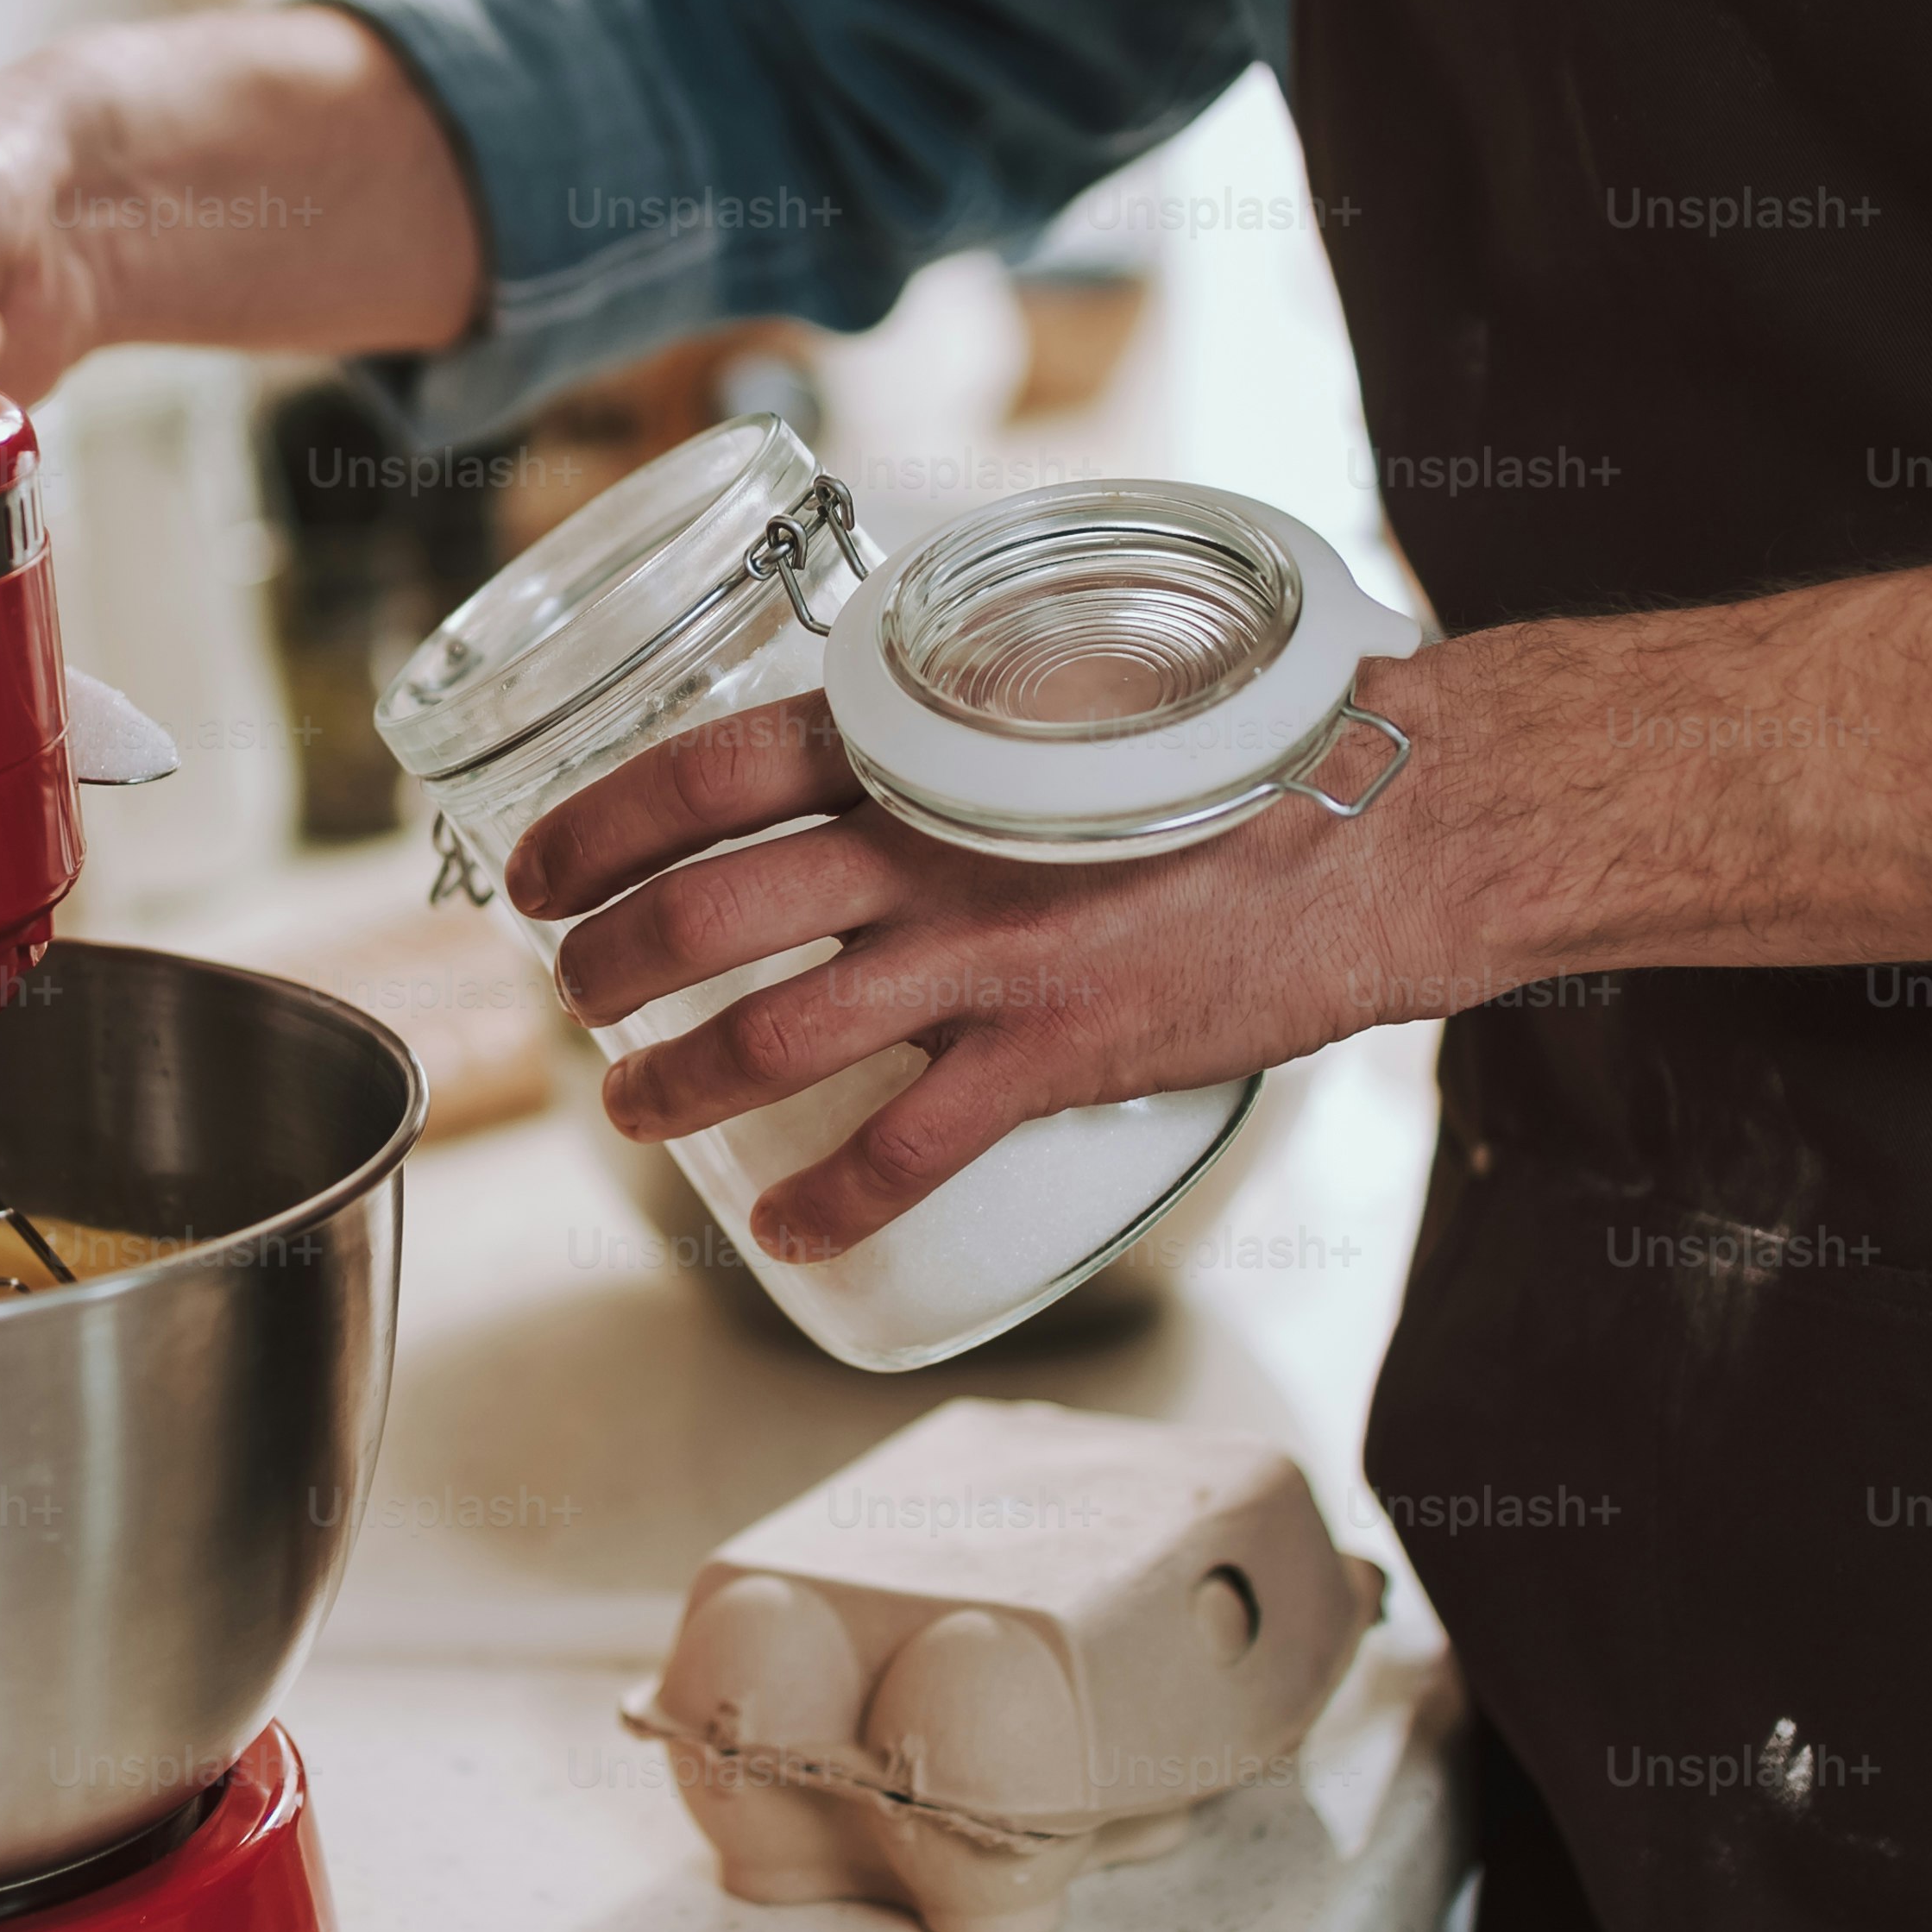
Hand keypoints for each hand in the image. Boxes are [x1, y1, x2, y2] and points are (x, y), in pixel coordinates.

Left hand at [509, 700, 1432, 1262]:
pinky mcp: (1061, 1052)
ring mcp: (992, 954)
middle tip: (573, 995)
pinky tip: (785, 1232)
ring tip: (630, 1112)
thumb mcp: (1073, 698)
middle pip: (704, 912)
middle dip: (604, 967)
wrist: (1398, 820)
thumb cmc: (1244, 747)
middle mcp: (934, 844)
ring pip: (771, 1036)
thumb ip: (963, 730)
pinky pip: (907, 1149)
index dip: (592, 825)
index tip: (533, 869)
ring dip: (673, 1085)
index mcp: (924, 739)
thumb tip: (872, 750)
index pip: (703, 769)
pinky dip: (828, 1204)